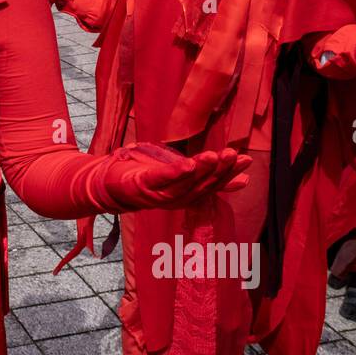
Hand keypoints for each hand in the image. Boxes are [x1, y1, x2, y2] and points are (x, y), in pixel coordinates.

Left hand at [106, 146, 252, 209]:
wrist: (110, 184)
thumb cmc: (149, 178)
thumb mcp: (182, 176)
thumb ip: (210, 178)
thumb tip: (245, 181)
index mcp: (188, 197)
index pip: (214, 186)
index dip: (230, 174)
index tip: (246, 159)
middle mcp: (176, 200)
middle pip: (202, 186)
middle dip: (220, 171)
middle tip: (234, 154)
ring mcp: (158, 195)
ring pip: (186, 185)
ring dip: (202, 170)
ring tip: (215, 156)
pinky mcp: (143, 185)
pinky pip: (162, 179)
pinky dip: (176, 172)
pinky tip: (189, 163)